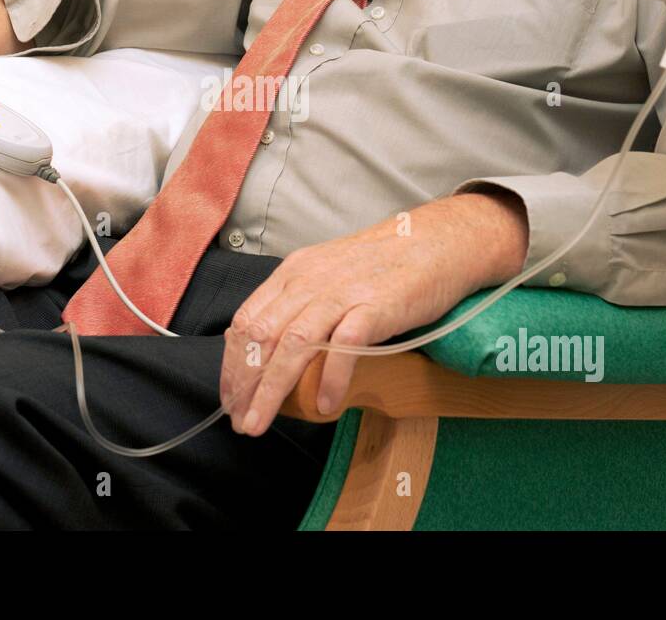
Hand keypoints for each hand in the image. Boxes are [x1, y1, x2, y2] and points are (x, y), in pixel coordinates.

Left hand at [220, 190, 527, 436]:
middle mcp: (309, 281)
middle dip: (243, 384)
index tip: (230, 395)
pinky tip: (324, 406)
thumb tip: (274, 350)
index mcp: (293, 273)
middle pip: (260, 337)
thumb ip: (301, 304)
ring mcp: (341, 293)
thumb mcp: (329, 275)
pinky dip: (330, 379)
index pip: (246, 320)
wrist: (435, 243)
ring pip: (292, 345)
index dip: (232, 363)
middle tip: (239, 420)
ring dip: (271, 390)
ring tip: (261, 422)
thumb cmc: (383, 265)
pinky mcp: (374, 307)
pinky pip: (343, 347)